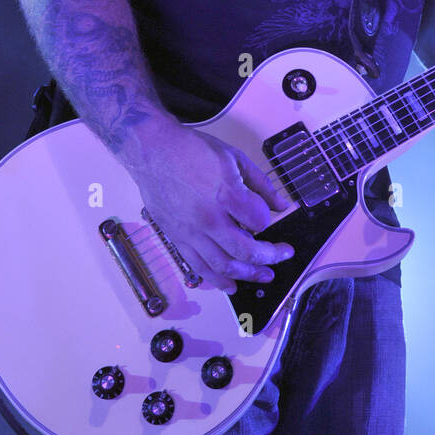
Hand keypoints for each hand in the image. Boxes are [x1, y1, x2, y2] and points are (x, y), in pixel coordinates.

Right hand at [122, 117, 293, 292]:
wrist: (152, 151)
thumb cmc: (191, 150)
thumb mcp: (234, 158)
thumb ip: (261, 183)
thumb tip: (281, 204)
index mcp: (225, 194)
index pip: (259, 221)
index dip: (268, 220)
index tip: (269, 215)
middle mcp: (208, 218)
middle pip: (246, 251)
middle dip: (269, 257)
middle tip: (282, 255)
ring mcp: (191, 232)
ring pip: (223, 265)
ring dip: (247, 275)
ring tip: (264, 276)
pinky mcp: (177, 238)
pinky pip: (199, 267)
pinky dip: (217, 280)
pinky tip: (231, 285)